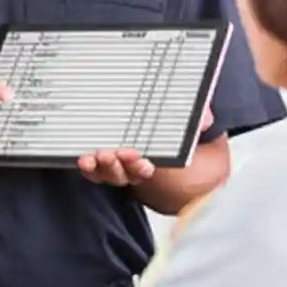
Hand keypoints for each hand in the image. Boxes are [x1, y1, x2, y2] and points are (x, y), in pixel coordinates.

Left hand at [77, 107, 214, 187]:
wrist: (157, 111)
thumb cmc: (172, 118)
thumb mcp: (189, 114)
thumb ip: (199, 116)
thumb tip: (204, 119)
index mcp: (154, 159)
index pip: (147, 169)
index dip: (141, 168)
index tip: (140, 160)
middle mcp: (133, 166)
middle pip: (124, 175)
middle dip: (118, 167)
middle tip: (114, 154)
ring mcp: (115, 163)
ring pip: (106, 174)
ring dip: (99, 168)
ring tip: (92, 158)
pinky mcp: (99, 157)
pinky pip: (92, 168)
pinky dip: (87, 167)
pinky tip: (83, 159)